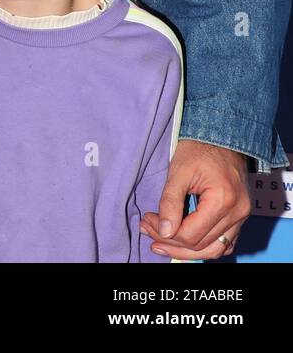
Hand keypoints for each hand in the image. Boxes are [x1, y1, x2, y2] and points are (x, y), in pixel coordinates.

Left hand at [139, 140, 250, 258]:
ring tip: (160, 242)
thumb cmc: (199, 150)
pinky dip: (204, 246)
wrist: (222, 138)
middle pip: (201, 245)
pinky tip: (184, 242)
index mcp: (223, 201)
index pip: (191, 234)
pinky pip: (225, 243)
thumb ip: (170, 201)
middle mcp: (238, 213)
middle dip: (171, 242)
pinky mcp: (240, 217)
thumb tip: (163, 231)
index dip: (165, 233)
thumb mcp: (178, 171)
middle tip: (148, 231)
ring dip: (186, 250)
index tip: (146, 220)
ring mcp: (242, 217)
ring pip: (214, 249)